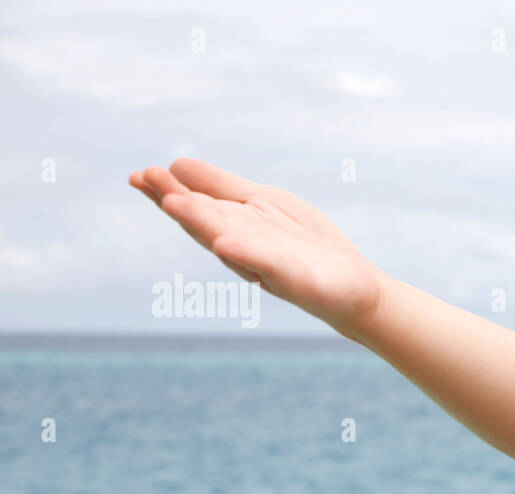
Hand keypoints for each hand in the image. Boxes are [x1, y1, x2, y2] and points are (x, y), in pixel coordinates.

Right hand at [128, 159, 384, 337]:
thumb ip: (221, 188)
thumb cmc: (304, 245)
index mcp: (234, 227)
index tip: (139, 175)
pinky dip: (246, 255)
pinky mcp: (295, 281)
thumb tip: (175, 165)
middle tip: (148, 180)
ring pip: (229, 243)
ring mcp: (268, 266)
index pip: (196, 206)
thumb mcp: (261, 204)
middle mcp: (243, 248)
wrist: (353, 285)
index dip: (167, 192)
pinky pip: (268, 266)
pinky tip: (225, 243)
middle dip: (177, 203)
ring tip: (174, 204)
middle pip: (206, 223)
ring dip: (201, 224)